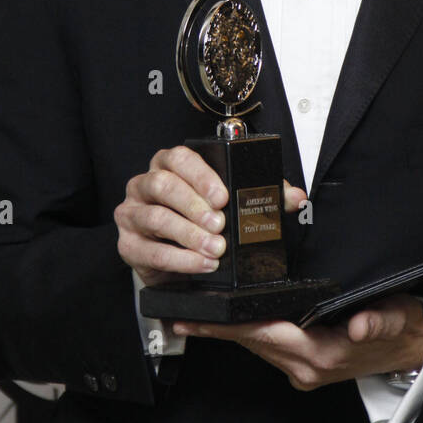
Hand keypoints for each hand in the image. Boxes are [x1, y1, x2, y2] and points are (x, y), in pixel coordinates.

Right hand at [114, 146, 307, 287]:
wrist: (177, 262)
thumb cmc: (203, 223)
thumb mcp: (233, 205)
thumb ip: (263, 195)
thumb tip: (294, 197)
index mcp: (169, 166)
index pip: (179, 158)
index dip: (200, 175)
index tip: (222, 196)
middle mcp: (145, 185)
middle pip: (163, 185)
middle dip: (194, 206)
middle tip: (219, 225)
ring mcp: (132, 214)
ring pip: (156, 217)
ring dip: (188, 235)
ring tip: (215, 249)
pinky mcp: (128, 244)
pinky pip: (149, 250)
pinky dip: (179, 259)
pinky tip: (201, 263)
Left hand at [172, 293, 422, 389]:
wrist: (413, 352)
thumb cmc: (400, 330)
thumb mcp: (394, 319)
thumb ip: (374, 323)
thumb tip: (356, 327)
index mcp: (323, 354)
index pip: (266, 337)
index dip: (231, 328)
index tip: (200, 321)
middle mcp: (307, 367)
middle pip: (252, 343)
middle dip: (217, 330)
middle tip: (180, 316)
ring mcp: (304, 369)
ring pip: (257, 347)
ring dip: (228, 334)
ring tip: (196, 318)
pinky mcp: (304, 364)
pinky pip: (267, 348)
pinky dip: (247, 335)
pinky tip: (230, 323)